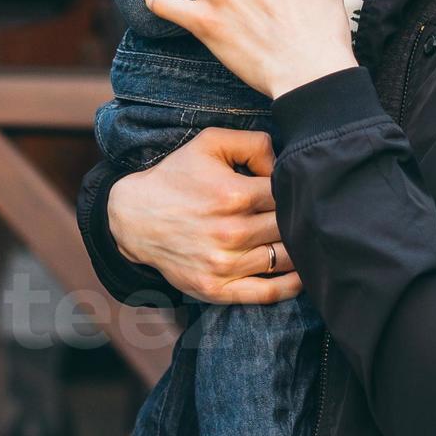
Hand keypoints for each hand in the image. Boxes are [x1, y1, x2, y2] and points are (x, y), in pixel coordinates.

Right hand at [106, 127, 294, 304]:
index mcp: (234, 194)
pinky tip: (301, 273)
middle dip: (299, 218)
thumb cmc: (176, 177)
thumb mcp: (209, 143)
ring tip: (301, 238)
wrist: (134, 218)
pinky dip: (292, 285)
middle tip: (301, 214)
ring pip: (286, 259)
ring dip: (299, 248)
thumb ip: (254, 142)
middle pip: (291, 227)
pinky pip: (269, 293)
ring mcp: (224, 265)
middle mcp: (231, 232)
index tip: (292, 190)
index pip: (289, 195)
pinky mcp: (217, 289)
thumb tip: (284, 164)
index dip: (295, 190)